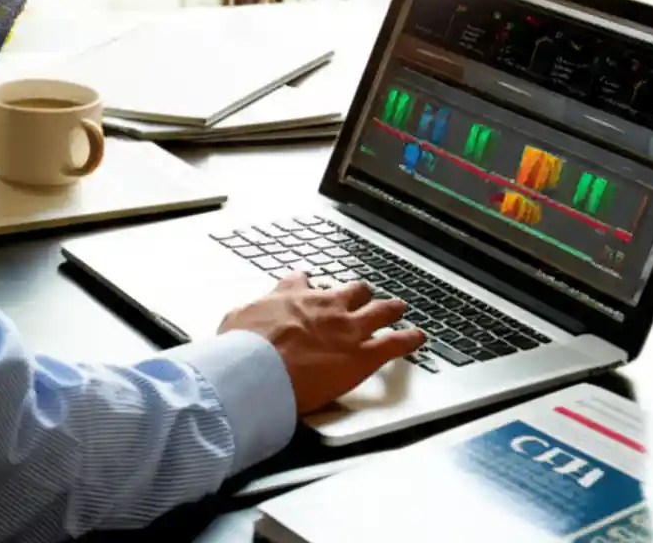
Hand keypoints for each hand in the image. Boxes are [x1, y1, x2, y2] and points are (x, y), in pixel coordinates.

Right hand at [219, 274, 425, 413]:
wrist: (257, 370)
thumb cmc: (241, 350)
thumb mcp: (234, 322)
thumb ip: (245, 317)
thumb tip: (238, 321)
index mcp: (291, 296)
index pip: (301, 282)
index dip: (308, 285)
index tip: (309, 286)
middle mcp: (323, 306)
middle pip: (350, 291)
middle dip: (358, 294)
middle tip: (361, 296)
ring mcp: (346, 328)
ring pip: (379, 309)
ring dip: (390, 308)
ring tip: (397, 307)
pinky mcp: (362, 355)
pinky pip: (395, 342)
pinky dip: (409, 339)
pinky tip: (418, 337)